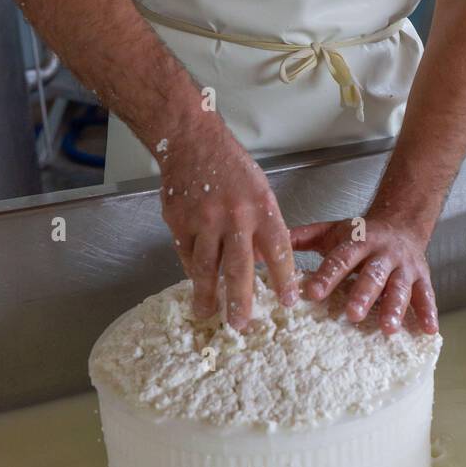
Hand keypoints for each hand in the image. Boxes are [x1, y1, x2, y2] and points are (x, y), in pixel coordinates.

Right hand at [155, 119, 297, 328]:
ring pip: (206, 267)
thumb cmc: (230, 166)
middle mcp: (234, 216)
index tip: (287, 301)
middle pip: (239, 267)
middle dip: (241, 300)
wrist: (192, 142)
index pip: (277, 250)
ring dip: (207, 295)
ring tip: (208, 315)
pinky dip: (191, 270)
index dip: (283, 279)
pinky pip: (186, 254)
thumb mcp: (258, 190)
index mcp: (261, 207)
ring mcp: (203, 220)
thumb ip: (261, 225)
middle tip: (242, 324)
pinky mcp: (179, 222)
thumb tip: (260, 264)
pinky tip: (195, 282)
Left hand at [289, 215, 437, 334]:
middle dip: (364, 294)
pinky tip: (427, 331)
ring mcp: (404, 266)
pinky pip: (426, 296)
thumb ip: (301, 238)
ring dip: (395, 307)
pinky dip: (428, 313)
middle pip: (373, 274)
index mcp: (359, 240)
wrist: (402, 222)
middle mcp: (383, 253)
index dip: (328, 275)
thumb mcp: (332, 231)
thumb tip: (264, 249)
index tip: (312, 293)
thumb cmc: (361, 234)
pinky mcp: (422, 277)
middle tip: (353, 314)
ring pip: (400, 287)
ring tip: (388, 329)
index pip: (341, 257)